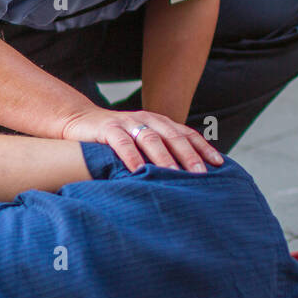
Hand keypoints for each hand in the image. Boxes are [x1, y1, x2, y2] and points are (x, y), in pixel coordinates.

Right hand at [61, 107, 224, 172]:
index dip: (203, 148)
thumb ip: (160, 152)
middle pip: (173, 137)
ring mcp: (127, 123)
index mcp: (159, 123)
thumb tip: (185, 177)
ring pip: (151, 139)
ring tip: (174, 174)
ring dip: (164, 158)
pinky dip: (131, 157)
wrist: (78, 122)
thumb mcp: (140, 142)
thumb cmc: (113, 139)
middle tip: (200, 175)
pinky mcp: (107, 129)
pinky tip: (138, 170)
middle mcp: (147, 120)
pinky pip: (121, 143)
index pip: (186, 134)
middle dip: (189, 155)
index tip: (218, 165)